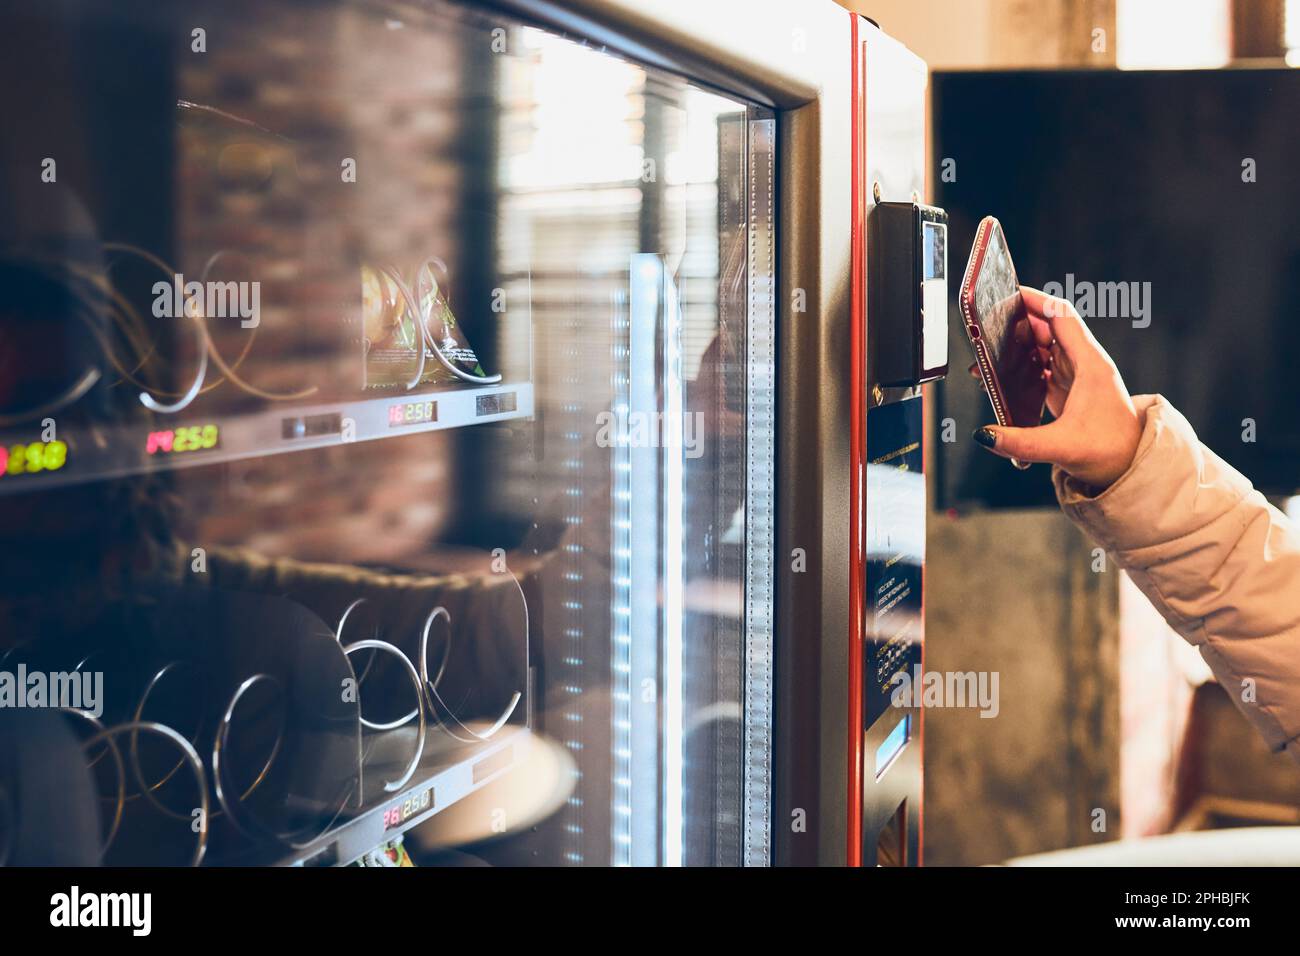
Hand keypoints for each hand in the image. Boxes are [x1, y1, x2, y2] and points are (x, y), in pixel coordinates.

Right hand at [971, 286, 1142, 490]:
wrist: (1131, 464)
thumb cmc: (1110, 450)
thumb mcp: (1062, 447)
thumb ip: (1020, 442)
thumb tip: (985, 435)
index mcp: (1090, 364)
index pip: (1061, 316)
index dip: (1036, 300)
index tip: (1009, 293)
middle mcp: (1084, 363)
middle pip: (1048, 326)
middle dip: (1018, 322)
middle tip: (987, 326)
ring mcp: (1076, 375)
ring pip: (1043, 345)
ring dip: (1017, 345)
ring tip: (988, 351)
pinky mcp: (1068, 389)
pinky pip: (1041, 366)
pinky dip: (1021, 365)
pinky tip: (1002, 376)